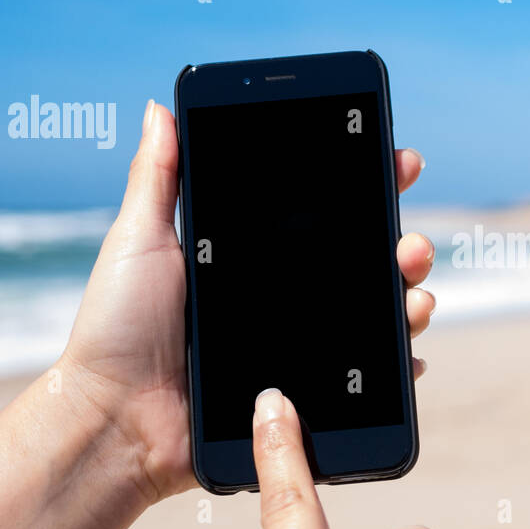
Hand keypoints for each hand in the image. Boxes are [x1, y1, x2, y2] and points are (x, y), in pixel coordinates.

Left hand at [59, 100, 436, 501]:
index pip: (322, 214)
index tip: (400, 164)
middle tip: (411, 243)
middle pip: (361, 263)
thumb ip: (157, 176)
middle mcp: (281, 298)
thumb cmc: (116, 329)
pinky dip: (395, 370)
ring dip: (407, 301)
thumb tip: (160, 108)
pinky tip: (410, 359)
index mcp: (252, 258)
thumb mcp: (138, 240)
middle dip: (401, 246)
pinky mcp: (300, 396)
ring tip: (414, 296)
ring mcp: (296, 346)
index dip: (365, 187)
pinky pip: (363, 383)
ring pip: (373, 317)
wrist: (115, 420)